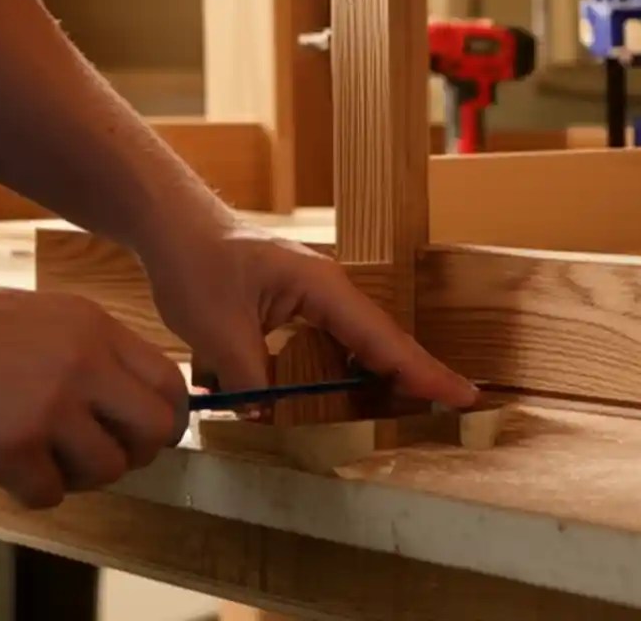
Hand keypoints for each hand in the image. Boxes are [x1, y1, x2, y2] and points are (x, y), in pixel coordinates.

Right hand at [0, 279, 187, 508]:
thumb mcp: (48, 320)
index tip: (153, 436)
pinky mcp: (11, 447)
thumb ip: (98, 356)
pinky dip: (33, 491)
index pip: (169, 382)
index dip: (169, 418)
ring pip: (109, 468)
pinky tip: (8, 468)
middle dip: (137, 453)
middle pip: (156, 429)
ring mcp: (49, 406)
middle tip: (103, 455)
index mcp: (96, 329)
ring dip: (82, 476)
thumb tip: (142, 407)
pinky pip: (51, 494)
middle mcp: (83, 364)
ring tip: (47, 459)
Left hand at [137, 223, 478, 406]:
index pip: (382, 339)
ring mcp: (319, 296)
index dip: (422, 372)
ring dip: (384, 376)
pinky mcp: (302, 306)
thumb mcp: (216, 329)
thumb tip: (267, 415)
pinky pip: (337, 343)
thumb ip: (248, 378)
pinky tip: (354, 396)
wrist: (177, 227)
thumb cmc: (197, 263)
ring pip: (362, 343)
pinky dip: (350, 370)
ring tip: (417, 408)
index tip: (462, 394)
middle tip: (456, 406)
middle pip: (384, 341)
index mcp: (323, 288)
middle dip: (418, 375)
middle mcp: (331, 290)